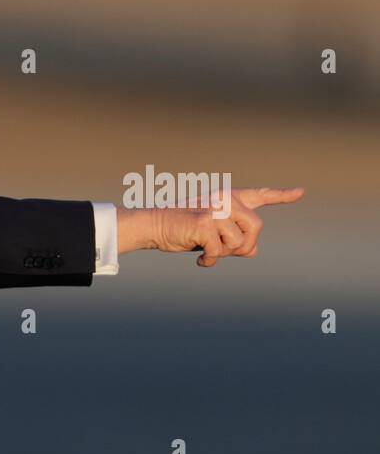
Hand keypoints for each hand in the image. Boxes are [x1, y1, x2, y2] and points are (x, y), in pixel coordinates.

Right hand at [120, 187, 304, 265]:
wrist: (153, 226)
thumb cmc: (181, 231)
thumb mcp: (212, 235)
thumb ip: (234, 239)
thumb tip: (253, 251)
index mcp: (228, 198)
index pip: (259, 196)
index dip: (281, 196)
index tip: (300, 192)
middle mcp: (224, 199)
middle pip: (256, 227)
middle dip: (243, 246)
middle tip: (224, 252)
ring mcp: (215, 209)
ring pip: (238, 242)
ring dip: (224, 254)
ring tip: (207, 252)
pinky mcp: (205, 222)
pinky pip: (219, 250)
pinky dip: (210, 260)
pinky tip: (200, 259)